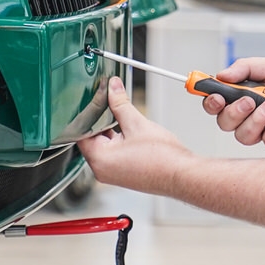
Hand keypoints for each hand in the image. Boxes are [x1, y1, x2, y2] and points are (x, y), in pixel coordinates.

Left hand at [79, 76, 196, 193]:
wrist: (182, 175)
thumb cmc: (162, 159)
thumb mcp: (137, 123)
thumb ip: (120, 103)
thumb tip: (112, 88)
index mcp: (99, 159)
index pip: (82, 131)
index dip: (88, 113)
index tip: (95, 99)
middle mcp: (102, 170)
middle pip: (92, 137)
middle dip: (102, 120)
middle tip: (111, 104)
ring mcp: (112, 174)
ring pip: (104, 145)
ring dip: (112, 130)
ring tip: (126, 120)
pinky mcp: (123, 174)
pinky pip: (113, 154)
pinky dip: (119, 141)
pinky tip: (131, 133)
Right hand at [201, 58, 264, 149]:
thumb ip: (244, 69)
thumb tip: (220, 75)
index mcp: (246, 92)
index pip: (218, 103)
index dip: (211, 102)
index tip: (214, 96)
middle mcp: (252, 112)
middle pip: (224, 123)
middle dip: (233, 113)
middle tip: (248, 101)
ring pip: (243, 136)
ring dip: (257, 119)